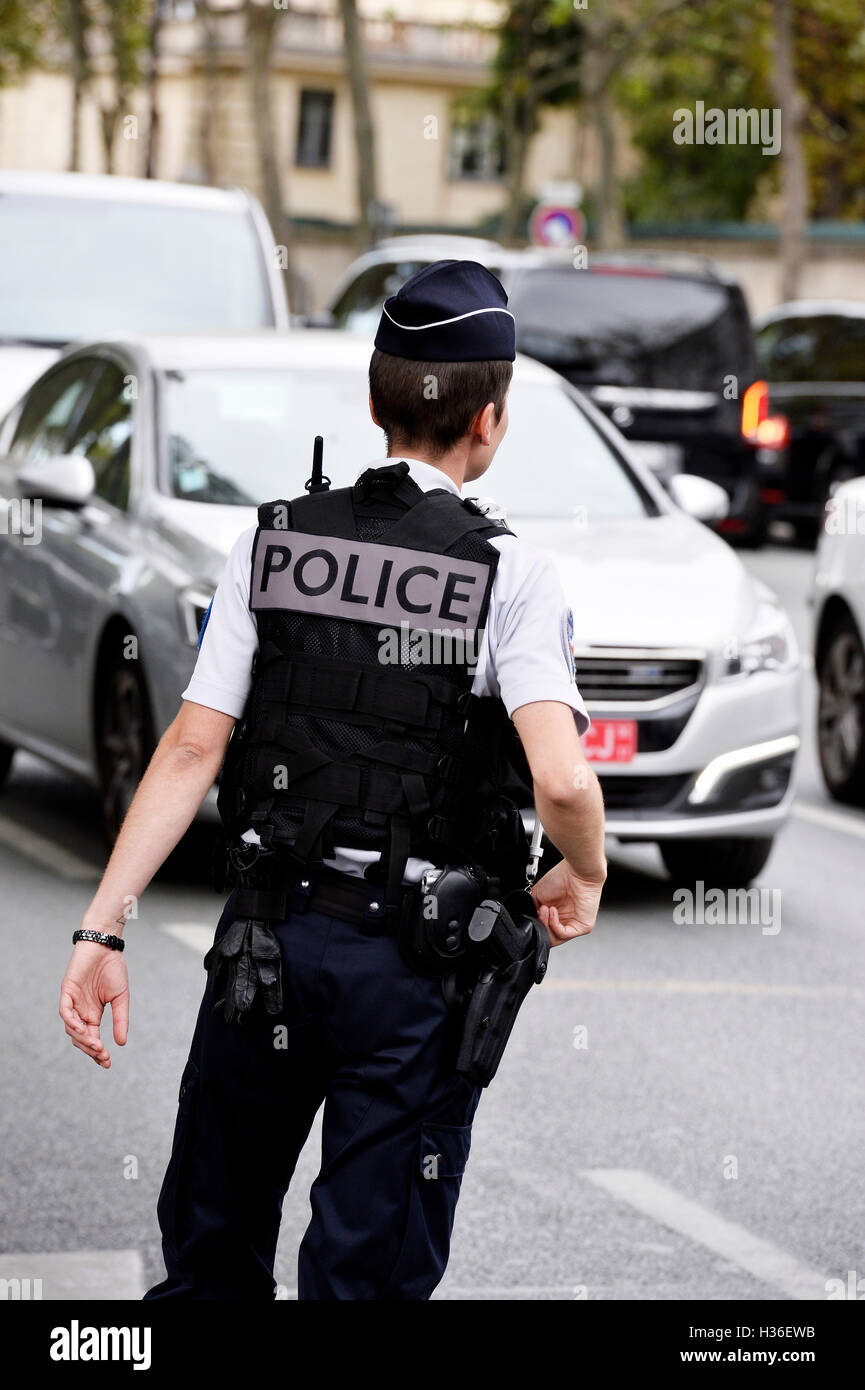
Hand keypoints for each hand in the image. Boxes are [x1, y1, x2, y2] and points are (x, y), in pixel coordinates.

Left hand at [59, 941, 128, 1067]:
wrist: (106, 946)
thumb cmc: (113, 969)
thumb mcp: (121, 998)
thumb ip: (120, 1019)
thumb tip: (121, 1043)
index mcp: (93, 1013)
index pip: (92, 1037)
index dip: (98, 1052)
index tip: (107, 1062)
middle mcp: (80, 1010)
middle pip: (80, 1038)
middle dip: (91, 1049)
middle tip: (103, 1056)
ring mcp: (72, 1001)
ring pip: (71, 1028)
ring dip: (83, 1039)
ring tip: (97, 1045)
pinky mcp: (67, 991)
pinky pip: (65, 1011)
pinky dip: (71, 1022)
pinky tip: (83, 1030)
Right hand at [531, 858, 604, 946]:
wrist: (577, 871)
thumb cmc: (561, 878)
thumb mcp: (538, 896)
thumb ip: (533, 911)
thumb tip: (528, 921)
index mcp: (557, 916)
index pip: (544, 931)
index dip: (535, 924)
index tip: (533, 912)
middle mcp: (566, 921)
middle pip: (548, 938)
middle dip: (540, 926)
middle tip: (538, 911)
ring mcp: (574, 925)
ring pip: (555, 938)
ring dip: (545, 925)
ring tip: (544, 909)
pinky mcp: (583, 927)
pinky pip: (564, 933)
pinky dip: (554, 924)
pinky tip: (552, 910)